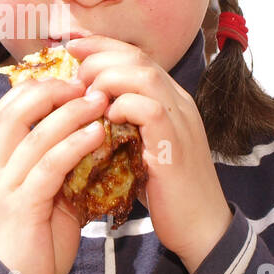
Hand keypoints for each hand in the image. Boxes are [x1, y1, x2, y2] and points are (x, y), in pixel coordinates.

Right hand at [0, 75, 109, 273]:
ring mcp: (5, 189)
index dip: (36, 89)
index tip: (72, 82)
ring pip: (33, 135)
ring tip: (100, 101)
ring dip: (70, 113)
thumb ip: (62, 171)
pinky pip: (49, 166)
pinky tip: (97, 135)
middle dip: (49, 91)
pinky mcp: (22, 208)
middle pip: (11, 112)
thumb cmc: (36, 248)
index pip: (6, 111)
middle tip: (85, 84)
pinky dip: (74, 144)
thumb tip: (94, 140)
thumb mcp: (49, 201)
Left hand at [65, 36, 232, 272]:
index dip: (103, 45)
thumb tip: (84, 109)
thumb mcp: (139, 148)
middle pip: (138, 58)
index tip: (72, 45)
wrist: (200, 228)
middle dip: (99, 54)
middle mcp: (178, 103)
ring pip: (144, 76)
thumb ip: (121, 124)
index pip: (136, 56)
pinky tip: (106, 117)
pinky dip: (124, 106)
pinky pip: (150, 110)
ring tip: (85, 91)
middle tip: (72, 66)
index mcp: (170, 100)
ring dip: (108, 77)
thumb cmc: (165, 191)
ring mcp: (181, 122)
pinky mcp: (175, 145)